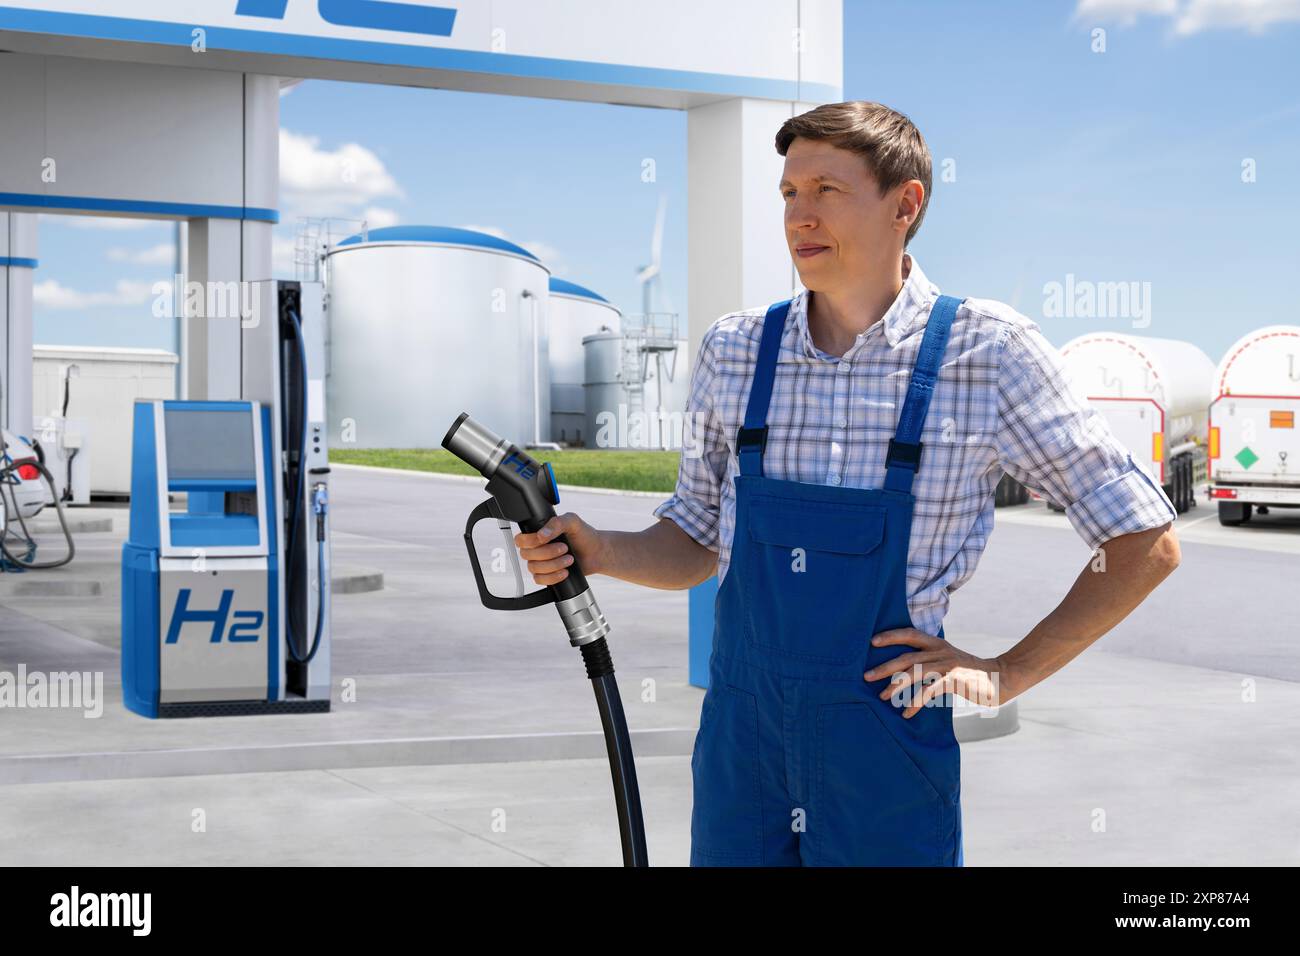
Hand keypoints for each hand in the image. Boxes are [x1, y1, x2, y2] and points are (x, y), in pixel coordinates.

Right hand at [513, 512, 605, 584]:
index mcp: (538, 533)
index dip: (530, 541)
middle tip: (565, 548)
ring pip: (533, 568)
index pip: (520, 539)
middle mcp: (537, 548)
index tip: (545, 540)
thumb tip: (541, 535)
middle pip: (526, 555)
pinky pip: (539, 580)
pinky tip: (564, 572)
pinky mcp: (547, 575)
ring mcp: (541, 563)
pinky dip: (553, 577)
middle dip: (547, 553)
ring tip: (569, 559)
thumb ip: (557, 523)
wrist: (596, 552)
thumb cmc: (584, 535)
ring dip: (553, 565)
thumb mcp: (572, 521)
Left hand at [863, 628, 1011, 717]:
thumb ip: (930, 660)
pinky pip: (929, 691)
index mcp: (937, 643)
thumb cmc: (969, 673)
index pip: (910, 634)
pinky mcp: (954, 679)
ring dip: (896, 686)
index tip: (872, 641)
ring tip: (882, 697)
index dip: (891, 636)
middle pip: (907, 657)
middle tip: (867, 676)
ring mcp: (947, 664)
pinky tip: (907, 713)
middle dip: (885, 666)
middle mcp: (940, 651)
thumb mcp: (948, 660)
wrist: (999, 678)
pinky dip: (915, 702)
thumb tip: (904, 670)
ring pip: (915, 672)